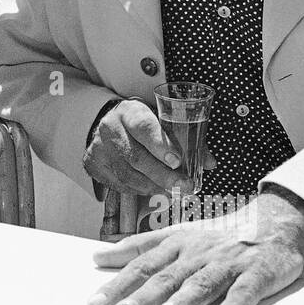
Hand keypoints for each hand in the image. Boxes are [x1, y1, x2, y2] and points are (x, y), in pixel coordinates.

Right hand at [83, 98, 213, 196]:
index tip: (178, 161)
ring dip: (154, 187)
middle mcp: (110, 129)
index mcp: (129, 112)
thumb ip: (187, 139)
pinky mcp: (94, 166)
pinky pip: (119, 185)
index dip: (161, 145)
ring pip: (128, 176)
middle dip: (163, 175)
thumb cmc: (141, 124)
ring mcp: (99, 149)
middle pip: (137, 157)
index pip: (144, 127)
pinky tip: (153, 190)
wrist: (106, 124)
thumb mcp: (160, 121)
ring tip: (173, 192)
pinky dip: (139, 191)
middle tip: (185, 186)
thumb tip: (209, 163)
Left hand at [87, 185, 303, 304]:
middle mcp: (199, 250)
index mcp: (179, 241)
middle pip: (165, 276)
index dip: (118, 281)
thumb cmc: (222, 234)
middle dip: (138, 298)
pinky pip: (245, 291)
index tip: (94, 301)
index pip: (142, 262)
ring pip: (200, 284)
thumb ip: (143, 246)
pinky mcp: (258, 272)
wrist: (277, 220)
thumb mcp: (180, 233)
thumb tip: (101, 256)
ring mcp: (229, 261)